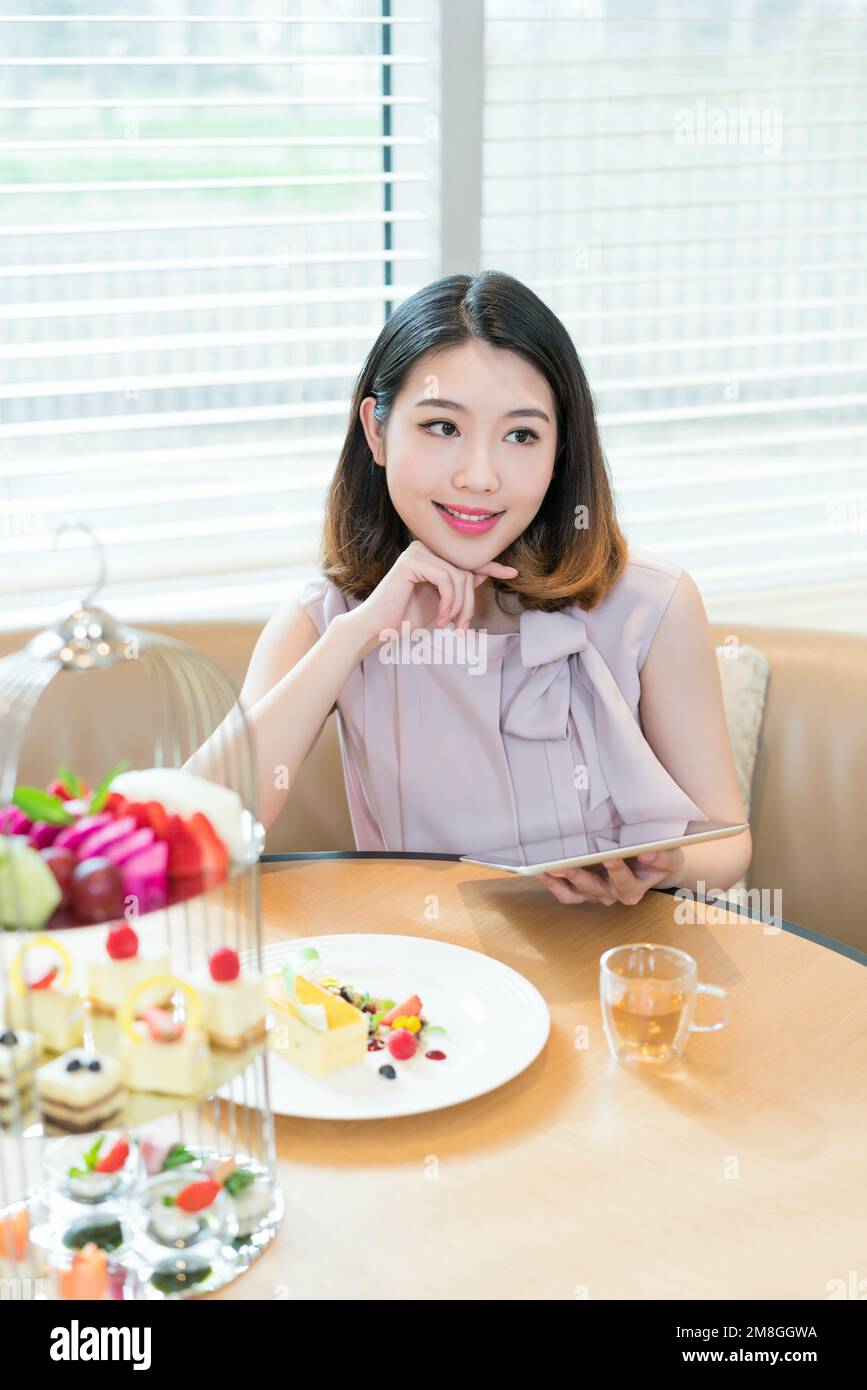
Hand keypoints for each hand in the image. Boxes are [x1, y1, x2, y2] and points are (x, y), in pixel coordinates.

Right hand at [353, 539, 518, 642]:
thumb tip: (483, 572)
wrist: (378, 628)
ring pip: (459, 576)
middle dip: (469, 603)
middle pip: (466, 571)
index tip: (513, 573)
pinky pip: (447, 579)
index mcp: (431, 556)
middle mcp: (424, 548)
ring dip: (459, 607)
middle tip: (461, 628)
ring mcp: (417, 552)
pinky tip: (439, 618)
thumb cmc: (405, 617)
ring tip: (449, 625)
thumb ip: (458, 586)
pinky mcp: (412, 561)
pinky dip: (448, 603)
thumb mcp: (441, 602)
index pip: (466, 560)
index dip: (491, 567)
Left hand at [539, 848, 684, 906]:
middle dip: (579, 876)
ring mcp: (595, 893)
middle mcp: (612, 894)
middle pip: (594, 888)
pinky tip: (541, 870)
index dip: (618, 871)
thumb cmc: (659, 858)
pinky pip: (565, 893)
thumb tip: (647, 852)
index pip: (625, 882)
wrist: (653, 863)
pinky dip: (552, 883)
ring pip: (575, 894)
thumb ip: (662, 856)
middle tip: (566, 864)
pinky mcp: (581, 890)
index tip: (611, 857)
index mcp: (634, 888)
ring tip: (547, 868)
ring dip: (560, 882)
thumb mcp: (671, 856)